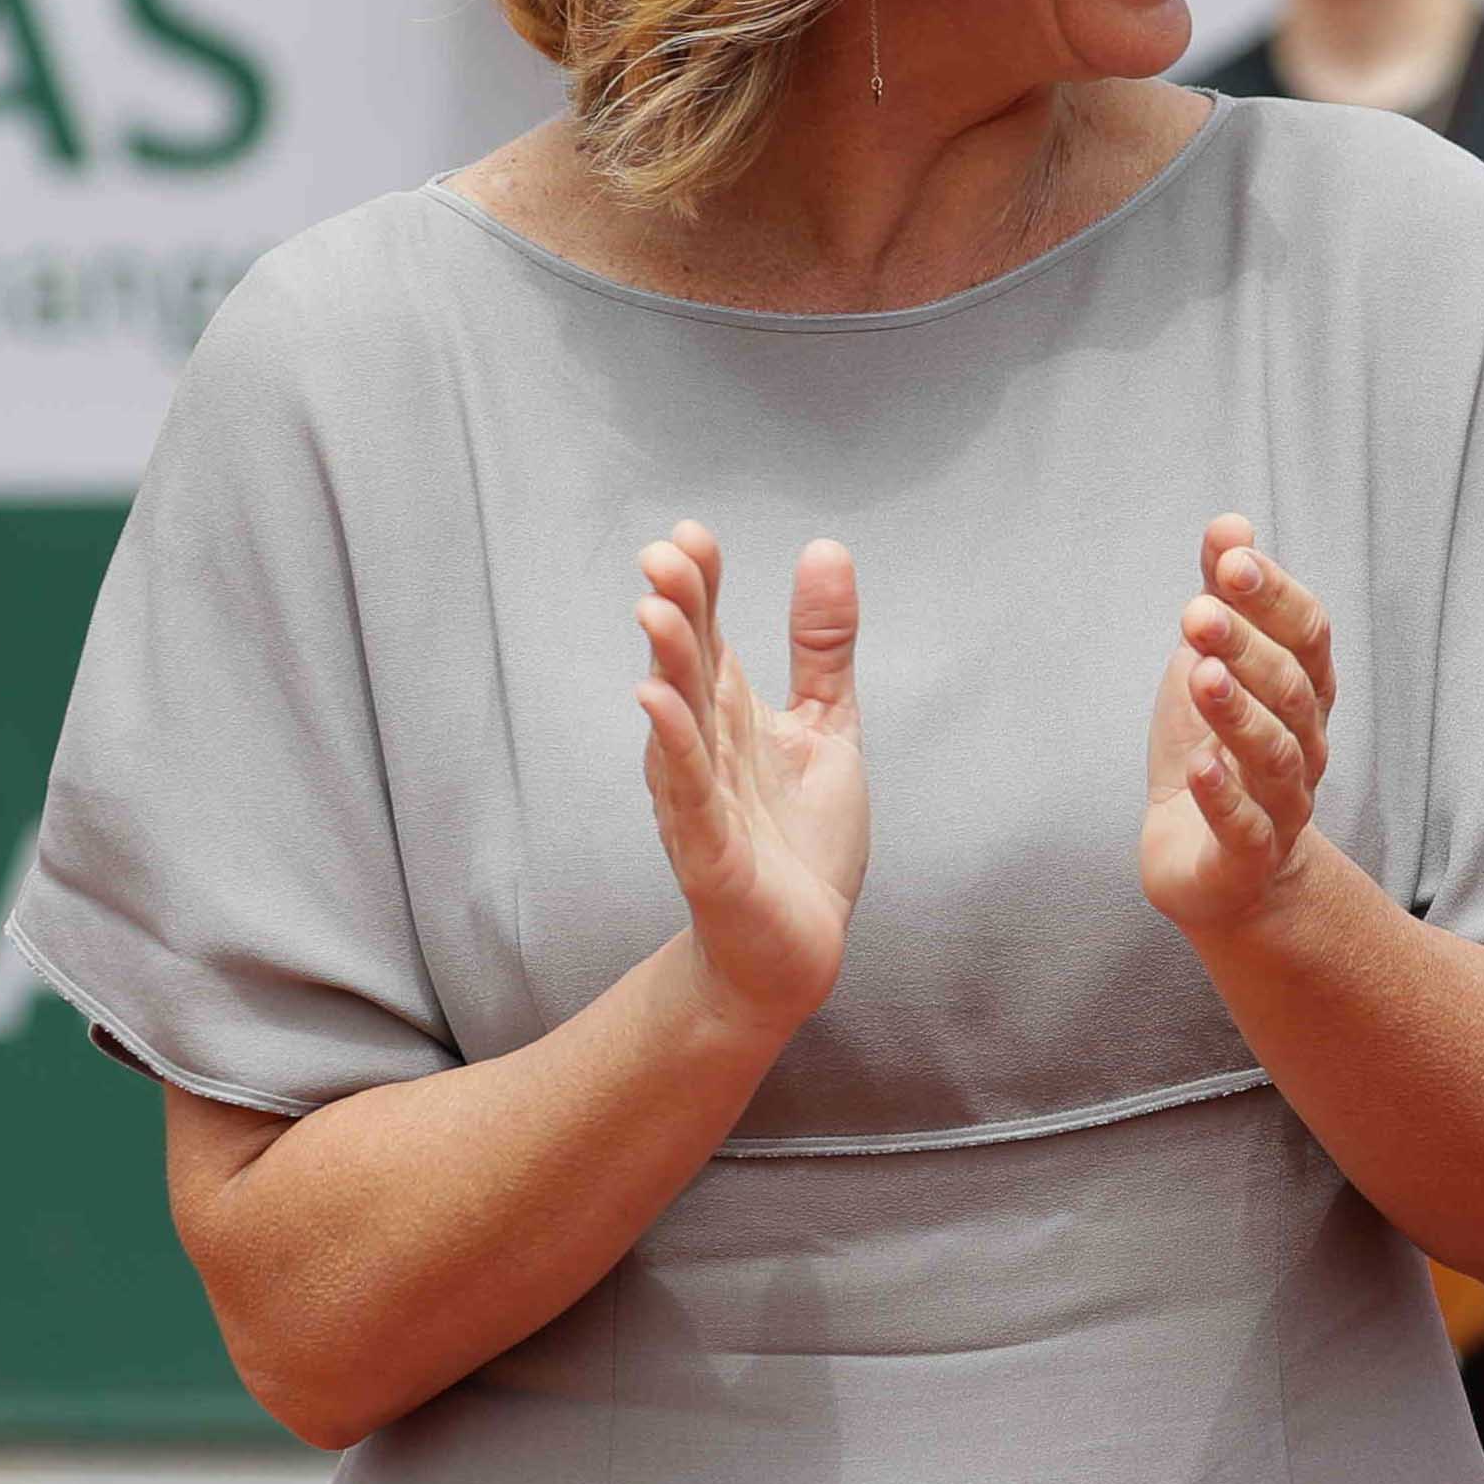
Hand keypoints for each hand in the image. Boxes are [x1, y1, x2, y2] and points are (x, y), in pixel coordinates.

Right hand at [632, 521, 866, 1037]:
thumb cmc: (801, 842)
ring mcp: (701, 800)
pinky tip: (659, 704)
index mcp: (730, 716)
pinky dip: (673, 749)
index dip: (701, 585)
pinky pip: (687, 795)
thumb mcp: (826, 725)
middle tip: (664, 553)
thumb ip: (822, 645)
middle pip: (686, 669)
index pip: (709, 636)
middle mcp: (704, 750)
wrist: (797, 950)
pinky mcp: (710, 853)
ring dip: (667, 667)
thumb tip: (825, 548)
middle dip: (676, 610)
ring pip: (678, 724)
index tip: (692, 533)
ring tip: (657, 610)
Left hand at [1140, 516, 1340, 939]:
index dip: (1275, 596)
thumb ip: (1221, 596)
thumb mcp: (1209, 662)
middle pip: (1292, 691)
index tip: (1230, 559)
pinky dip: (1224, 797)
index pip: (1308, 636)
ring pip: (1276, 756)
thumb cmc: (1211, 749)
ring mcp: (1281, 804)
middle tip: (1197, 613)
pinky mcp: (1246, 857)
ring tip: (1201, 675)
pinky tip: (1198, 766)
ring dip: (1240, 713)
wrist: (1206, 863)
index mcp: (1303, 693)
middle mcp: (1305, 745)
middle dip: (1248, 647)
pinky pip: (1247, 828)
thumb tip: (1230, 524)